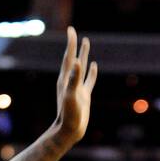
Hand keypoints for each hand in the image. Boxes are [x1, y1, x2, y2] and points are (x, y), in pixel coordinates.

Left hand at [54, 26, 97, 147]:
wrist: (69, 131)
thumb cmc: (68, 114)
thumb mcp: (70, 96)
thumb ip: (73, 79)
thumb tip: (76, 62)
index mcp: (66, 79)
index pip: (69, 56)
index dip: (71, 43)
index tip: (71, 29)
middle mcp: (70, 81)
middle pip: (73, 58)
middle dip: (74, 45)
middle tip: (74, 31)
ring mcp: (77, 87)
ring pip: (81, 67)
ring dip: (83, 55)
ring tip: (86, 42)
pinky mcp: (84, 95)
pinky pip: (89, 80)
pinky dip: (91, 72)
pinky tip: (94, 66)